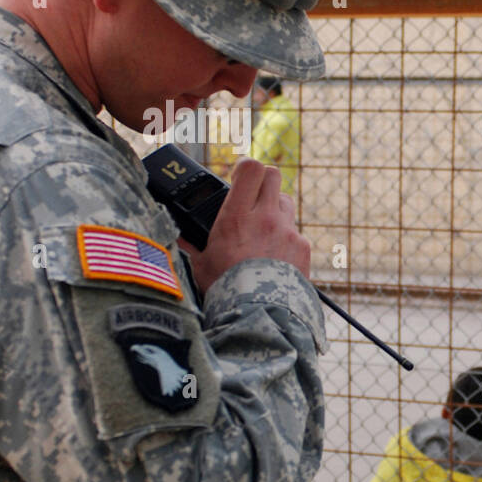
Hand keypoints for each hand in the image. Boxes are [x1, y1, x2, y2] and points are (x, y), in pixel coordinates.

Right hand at [179, 159, 310, 291]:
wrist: (260, 314)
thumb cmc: (226, 290)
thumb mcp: (201, 265)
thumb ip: (193, 246)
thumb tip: (179, 239)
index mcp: (236, 217)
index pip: (251, 169)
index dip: (246, 166)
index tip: (239, 174)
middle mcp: (265, 218)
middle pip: (273, 175)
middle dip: (262, 180)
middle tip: (252, 194)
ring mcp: (287, 231)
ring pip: (285, 202)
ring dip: (275, 208)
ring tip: (262, 228)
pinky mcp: (302, 247)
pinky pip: (295, 232)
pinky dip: (286, 239)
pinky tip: (275, 257)